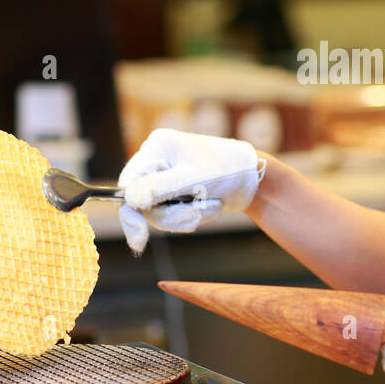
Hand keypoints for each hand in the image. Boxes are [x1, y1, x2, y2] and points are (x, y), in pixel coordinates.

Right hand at [116, 128, 266, 254]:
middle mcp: (158, 159)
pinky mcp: (177, 191)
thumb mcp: (192, 180)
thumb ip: (158, 189)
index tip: (140, 236)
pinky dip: (194, 215)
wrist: (255, 179)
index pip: (129, 182)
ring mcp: (167, 176)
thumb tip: (129, 200)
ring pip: (160, 212)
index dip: (132, 210)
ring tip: (211, 204)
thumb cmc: (227, 170)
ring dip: (187, 216)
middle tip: (196, 213)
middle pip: (144, 202)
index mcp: (157, 146)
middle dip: (173, 214)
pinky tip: (212, 205)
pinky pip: (173, 214)